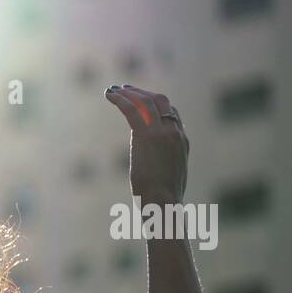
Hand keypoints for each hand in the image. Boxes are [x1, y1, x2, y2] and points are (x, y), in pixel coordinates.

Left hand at [105, 84, 188, 204]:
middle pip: (162, 101)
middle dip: (143, 93)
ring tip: (113, 90)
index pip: (172, 114)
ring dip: (129, 93)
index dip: (156, 104)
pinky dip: (121, 100)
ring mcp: (162, 133)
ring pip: (146, 102)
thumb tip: (156, 171)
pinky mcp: (146, 136)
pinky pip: (132, 110)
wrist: (163, 203)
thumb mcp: (168, 180)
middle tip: (126, 89)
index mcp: (182, 142)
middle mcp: (175, 133)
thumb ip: (164, 168)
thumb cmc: (163, 200)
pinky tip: (109, 95)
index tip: (142, 100)